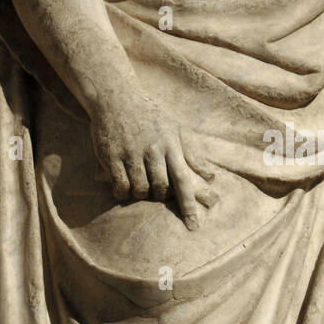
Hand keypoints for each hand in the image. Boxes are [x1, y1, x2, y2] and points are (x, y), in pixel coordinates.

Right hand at [89, 91, 216, 224]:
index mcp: (171, 144)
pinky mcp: (112, 156)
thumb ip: (194, 152)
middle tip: (158, 192)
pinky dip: (122, 192)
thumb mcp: (177, 128)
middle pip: (161, 188)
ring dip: (142, 194)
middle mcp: (153, 150)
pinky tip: (123, 189)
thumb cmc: (151, 115)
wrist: (116, 98)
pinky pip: (120, 185)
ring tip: (140, 187)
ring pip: (140, 189)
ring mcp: (131, 153)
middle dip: (161, 196)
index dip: (189, 205)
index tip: (194, 226)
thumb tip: (211, 176)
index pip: (183, 180)